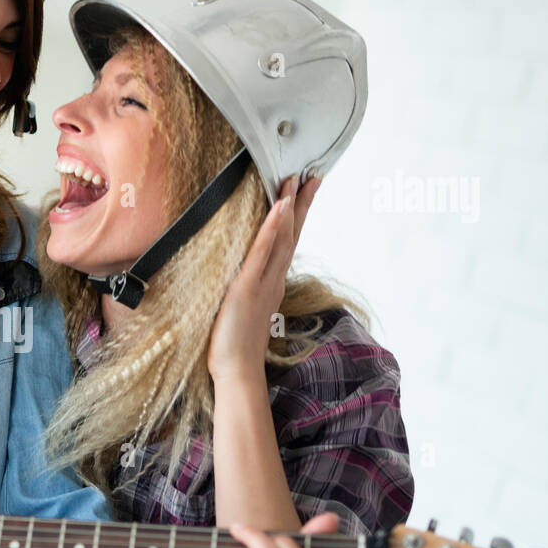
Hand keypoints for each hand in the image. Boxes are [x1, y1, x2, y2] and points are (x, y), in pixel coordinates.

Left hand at [206, 174, 321, 383]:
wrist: (236, 372)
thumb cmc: (234, 347)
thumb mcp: (242, 313)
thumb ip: (246, 295)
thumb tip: (241, 283)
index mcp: (271, 285)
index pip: (286, 244)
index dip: (295, 218)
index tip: (303, 194)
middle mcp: (272, 280)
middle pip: (291, 235)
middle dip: (302, 204)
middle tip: (312, 175)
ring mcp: (262, 283)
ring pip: (281, 238)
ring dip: (289, 208)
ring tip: (296, 181)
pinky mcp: (247, 287)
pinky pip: (262, 253)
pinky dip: (271, 229)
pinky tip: (280, 208)